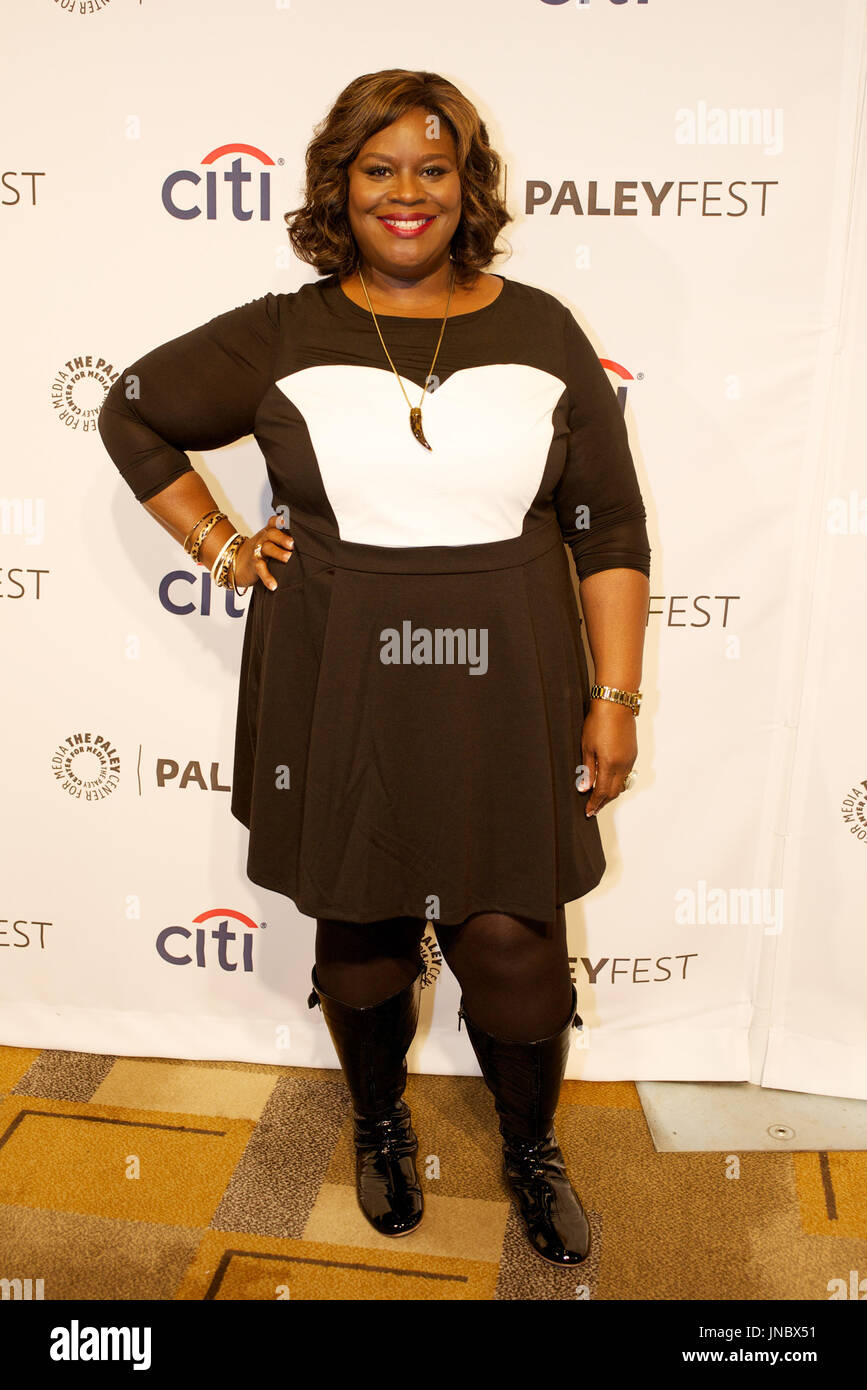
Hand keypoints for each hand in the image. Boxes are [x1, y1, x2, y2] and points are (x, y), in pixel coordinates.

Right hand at [233, 514, 293, 590]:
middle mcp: (263, 539)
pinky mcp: (254, 565)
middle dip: (282, 538)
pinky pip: (261, 570)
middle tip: (292, 544)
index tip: (287, 519)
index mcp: (268, 532)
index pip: (273, 522)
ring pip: (267, 549)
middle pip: (271, 534)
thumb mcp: (270, 541)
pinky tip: (274, 585)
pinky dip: (267, 578)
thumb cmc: (261, 551)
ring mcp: (257, 552)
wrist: (237, 562)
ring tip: (288, 559)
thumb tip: (308, 541)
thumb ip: (284, 537)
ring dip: (278, 553)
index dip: (280, 520)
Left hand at [578, 699, 637, 816]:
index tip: (588, 811)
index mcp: (610, 764)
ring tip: (599, 798)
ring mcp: (630, 760)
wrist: (616, 705)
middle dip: (603, 802)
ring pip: (622, 784)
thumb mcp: (587, 747)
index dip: (594, 803)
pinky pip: (626, 774)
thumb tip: (584, 789)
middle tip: (593, 809)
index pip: (602, 792)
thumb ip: (588, 769)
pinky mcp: (633, 753)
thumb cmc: (598, 722)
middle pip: (614, 792)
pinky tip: (609, 781)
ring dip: (611, 793)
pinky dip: (617, 782)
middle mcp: (623, 765)